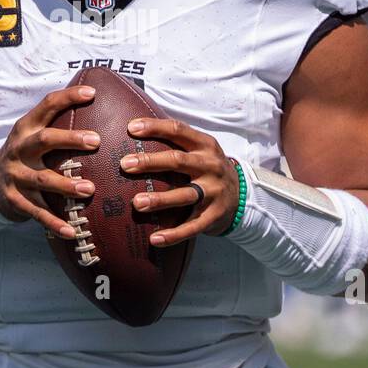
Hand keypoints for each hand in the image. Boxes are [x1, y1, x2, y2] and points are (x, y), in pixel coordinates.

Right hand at [0, 84, 100, 236]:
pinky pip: (37, 212)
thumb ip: (57, 123)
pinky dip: (55, 223)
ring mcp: (15, 175)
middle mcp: (19, 149)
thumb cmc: (26, 154)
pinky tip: (73, 231)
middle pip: (44, 140)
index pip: (47, 105)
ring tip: (90, 189)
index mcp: (26, 128)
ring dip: (66, 185)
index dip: (68, 97)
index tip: (92, 93)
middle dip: (70, 139)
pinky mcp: (15, 200)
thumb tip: (100, 104)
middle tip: (96, 141)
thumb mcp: (32, 134)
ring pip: (42, 179)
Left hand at [121, 118, 238, 245]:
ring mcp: (214, 191)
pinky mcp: (214, 215)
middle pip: (178, 162)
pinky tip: (155, 239)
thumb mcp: (200, 150)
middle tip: (125, 164)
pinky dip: (174, 234)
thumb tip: (134, 131)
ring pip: (184, 195)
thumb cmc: (207, 168)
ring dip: (160, 200)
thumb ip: (176, 143)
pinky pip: (192, 226)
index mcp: (205, 145)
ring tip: (137, 203)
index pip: (178, 130)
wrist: (242, 194)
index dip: (155, 128)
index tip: (131, 129)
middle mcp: (210, 166)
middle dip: (150, 162)